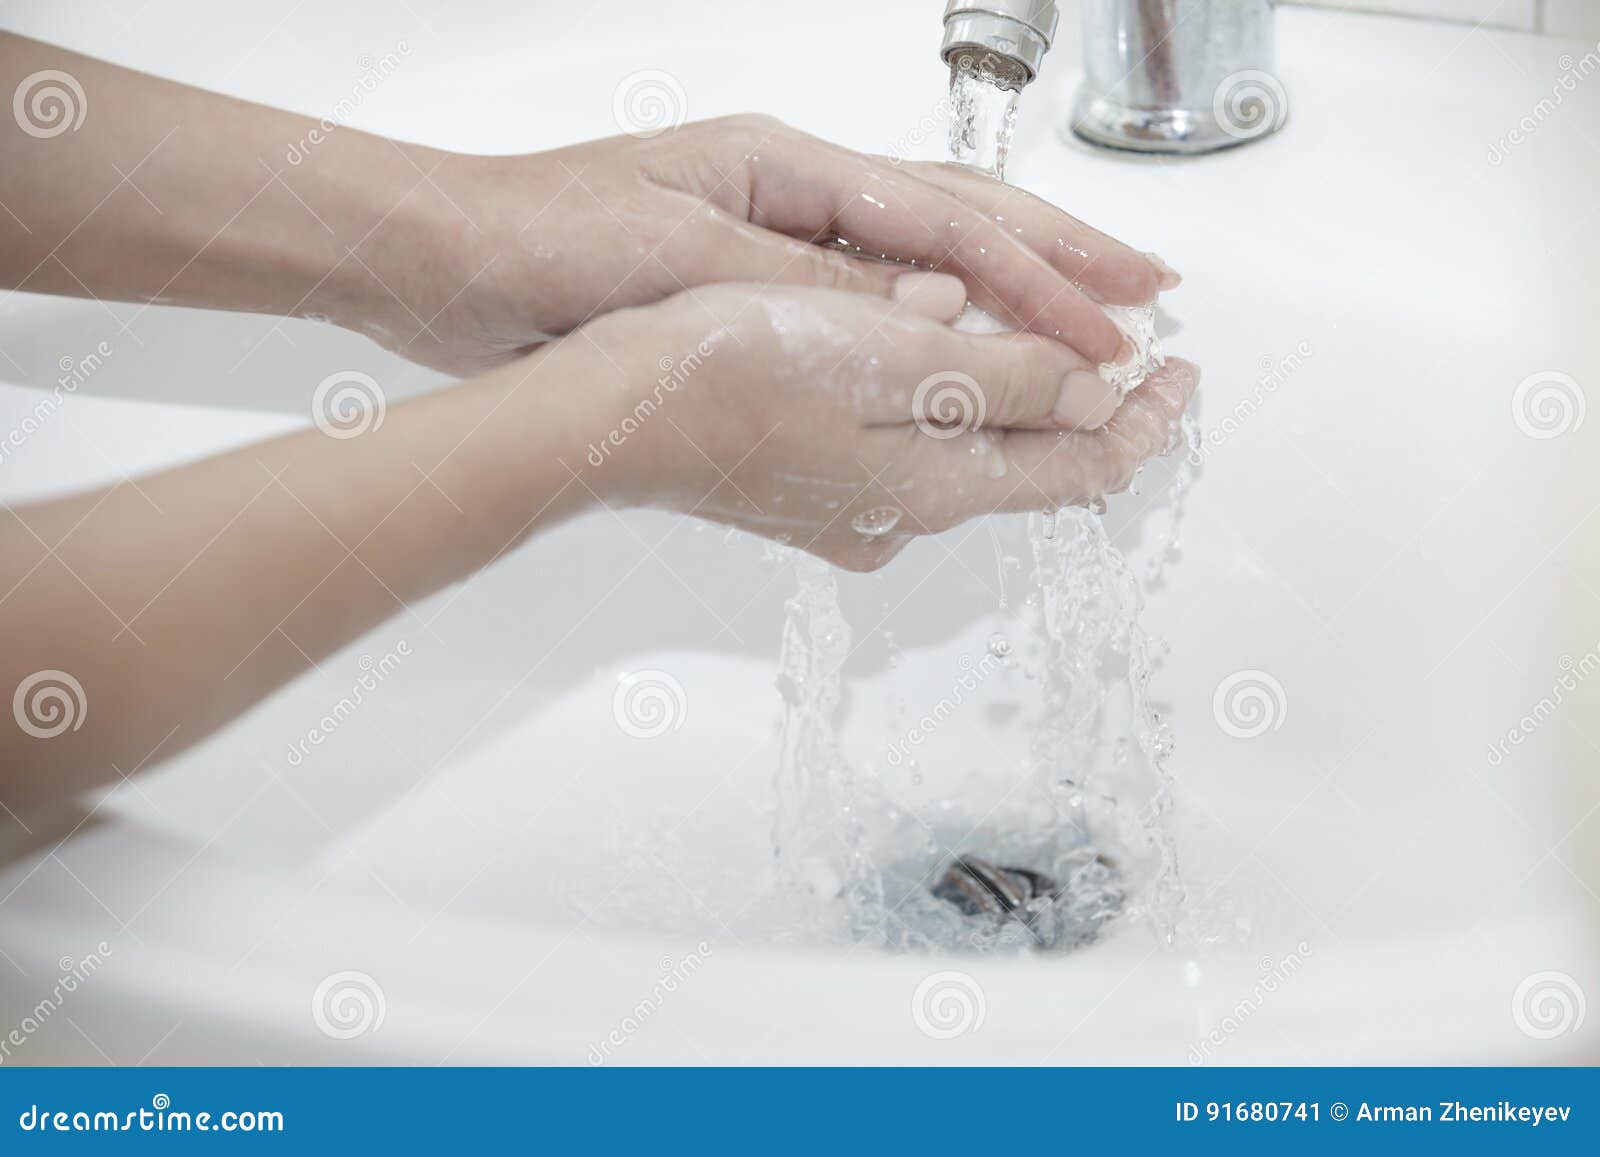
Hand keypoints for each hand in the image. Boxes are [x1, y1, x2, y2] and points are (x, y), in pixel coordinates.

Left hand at [368, 116, 1177, 374]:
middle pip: (962, 222)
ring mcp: (783, 242)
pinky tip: (971, 356)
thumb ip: (808, 288)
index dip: (1040, 280)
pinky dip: (934, 335)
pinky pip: (871, 315)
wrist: (450, 266)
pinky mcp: (757, 293)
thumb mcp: (683, 256)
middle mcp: (800, 198)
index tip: (1111, 326)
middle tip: (1147, 294)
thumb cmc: (544, 236)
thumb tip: (931, 318)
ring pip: (927, 267)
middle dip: (1061, 259)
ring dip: (1012, 296)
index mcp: (792, 169)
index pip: (949, 225)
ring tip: (1087, 323)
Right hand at [563, 274, 1198, 571]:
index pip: (1085, 466)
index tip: (1184, 369)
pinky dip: (949, 410)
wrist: (608, 416)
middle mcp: (904, 516)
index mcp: (937, 485)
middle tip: (1135, 353)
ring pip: (972, 458)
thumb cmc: (728, 376)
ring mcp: (855, 512)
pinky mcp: (812, 494)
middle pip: (1035, 469)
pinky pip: (911, 452)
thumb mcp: (891, 359)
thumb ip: (1008, 382)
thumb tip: (1096, 396)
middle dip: (1093, 408)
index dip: (1150, 418)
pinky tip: (935, 364)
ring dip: (1021, 405)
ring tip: (1048, 347)